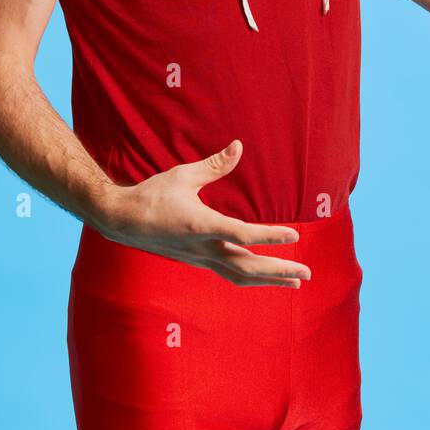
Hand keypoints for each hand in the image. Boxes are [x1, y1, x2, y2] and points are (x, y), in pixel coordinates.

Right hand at [94, 140, 310, 287]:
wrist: (121, 220)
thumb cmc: (152, 194)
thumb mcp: (183, 175)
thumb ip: (215, 165)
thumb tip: (239, 146)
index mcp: (200, 225)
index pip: (242, 234)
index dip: (270, 235)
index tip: (295, 236)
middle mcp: (202, 248)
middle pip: (247, 266)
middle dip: (279, 271)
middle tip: (307, 275)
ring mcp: (199, 258)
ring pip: (239, 276)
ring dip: (269, 280)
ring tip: (295, 283)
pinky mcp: (196, 261)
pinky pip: (229, 274)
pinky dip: (251, 277)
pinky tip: (264, 276)